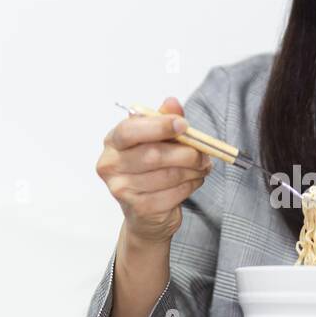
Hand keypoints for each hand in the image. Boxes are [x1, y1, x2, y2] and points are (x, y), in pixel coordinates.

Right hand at [96, 96, 214, 244]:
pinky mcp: (139, 209)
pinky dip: (190, 186)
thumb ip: (164, 120)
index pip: (130, 131)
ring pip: (167, 175)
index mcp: (113, 142)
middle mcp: (111, 165)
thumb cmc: (151, 170)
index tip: (183, 125)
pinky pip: (173, 194)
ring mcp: (122, 189)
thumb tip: (172, 102)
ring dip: (192, 170)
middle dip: (186, 153)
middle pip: (153, 155)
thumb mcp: (157, 140)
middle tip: (204, 153)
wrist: (146, 213)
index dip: (159, 126)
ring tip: (202, 167)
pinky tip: (193, 181)